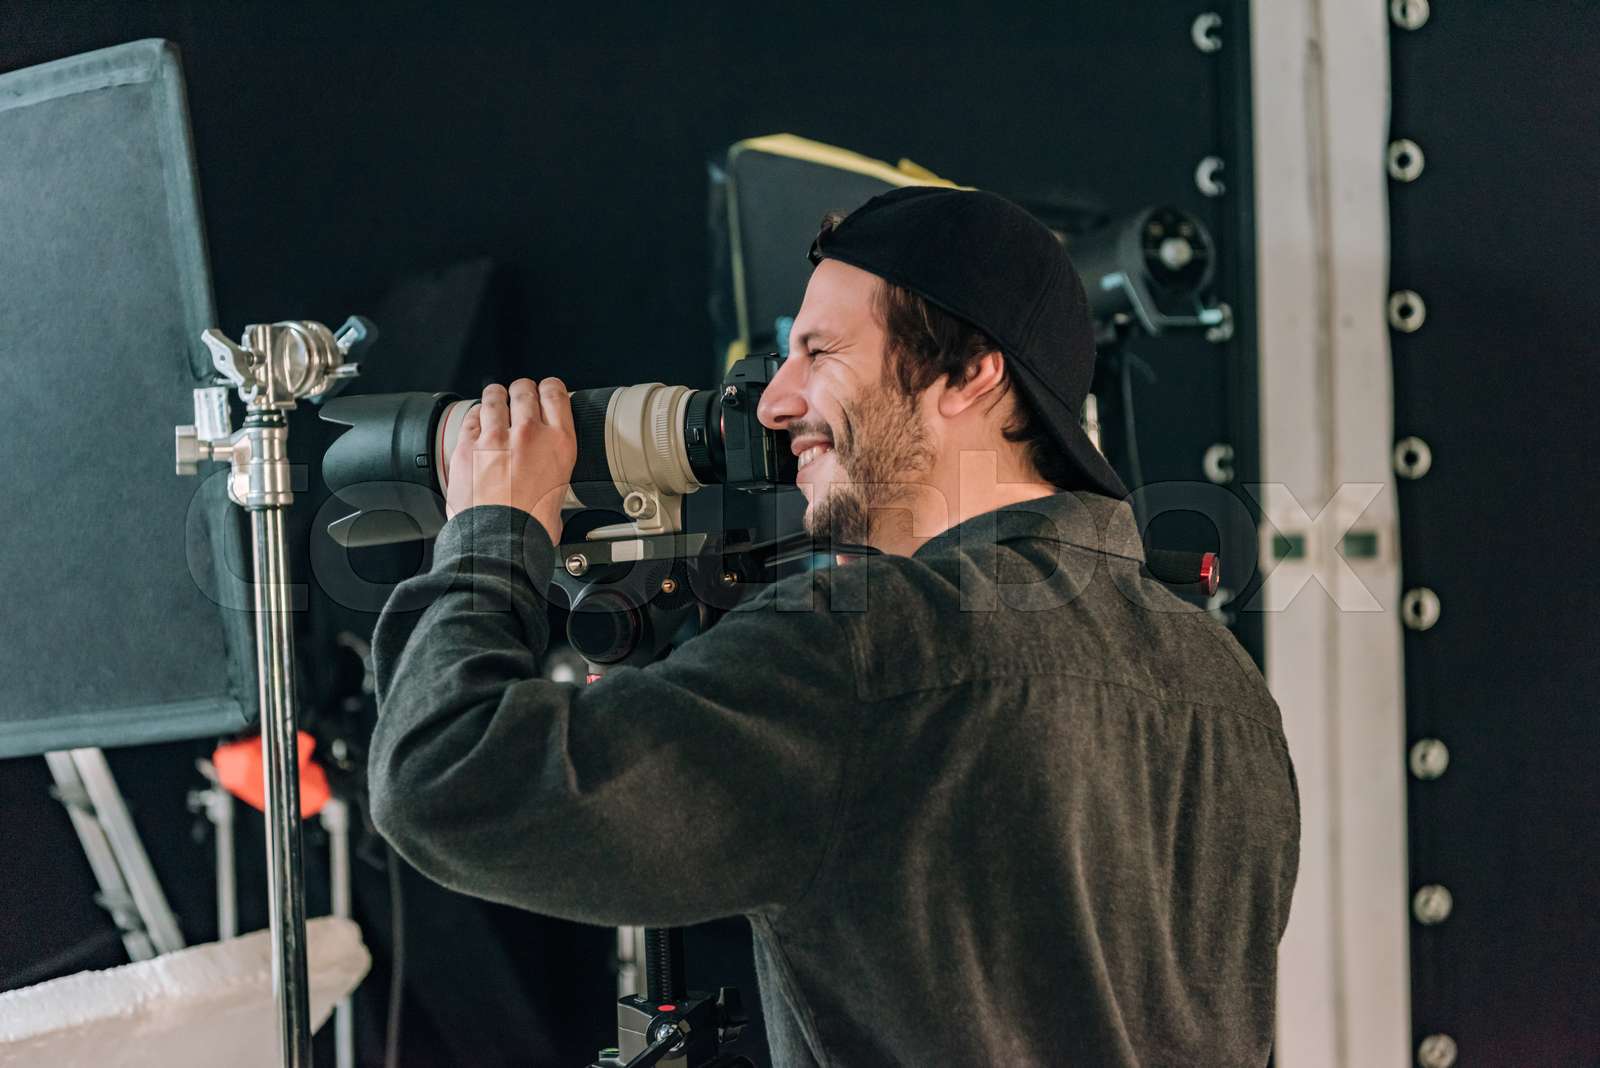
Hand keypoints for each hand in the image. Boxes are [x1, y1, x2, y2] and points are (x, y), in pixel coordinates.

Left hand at [445, 378, 575, 544]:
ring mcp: (495, 438)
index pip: (556, 395)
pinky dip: (475, 417)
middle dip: (522, 390)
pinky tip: (477, 421)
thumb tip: (549, 489)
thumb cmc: (530, 527)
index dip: (551, 387)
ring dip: (495, 396)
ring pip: (494, 398)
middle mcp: (528, 434)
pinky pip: (471, 418)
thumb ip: (554, 479)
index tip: (548, 389)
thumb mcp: (560, 497)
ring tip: (495, 398)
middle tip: (520, 396)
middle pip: (525, 391)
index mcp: (558, 444)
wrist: (499, 540)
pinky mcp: (468, 446)